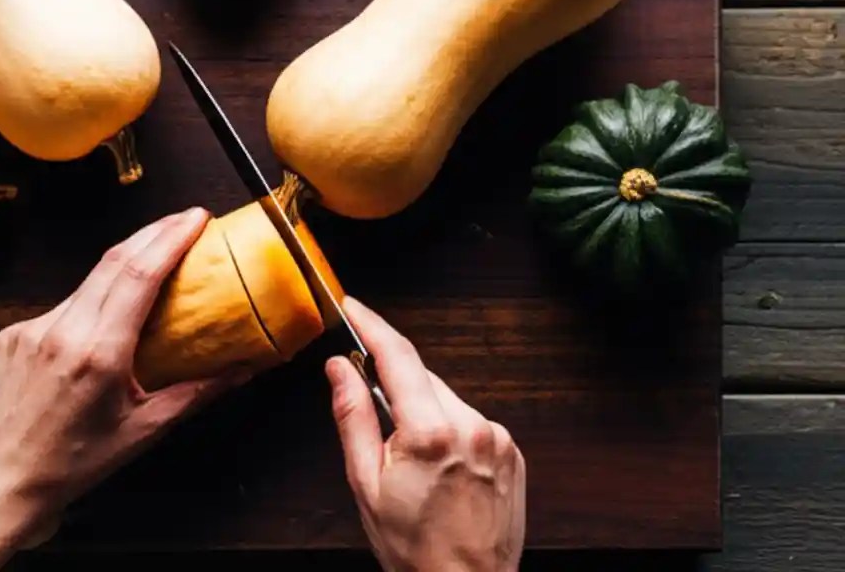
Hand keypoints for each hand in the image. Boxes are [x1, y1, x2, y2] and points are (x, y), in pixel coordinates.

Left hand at [0, 207, 245, 571]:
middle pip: (113, 262)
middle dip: (153, 234)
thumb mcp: (142, 431)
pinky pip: (60, 308)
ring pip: (85, 284)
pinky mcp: (10, 336)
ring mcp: (30, 330)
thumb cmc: (71, 465)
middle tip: (185, 221)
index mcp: (97, 353)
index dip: (169, 238)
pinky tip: (105, 312)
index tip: (195, 218)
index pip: (138, 275)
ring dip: (122, 265)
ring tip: (154, 257)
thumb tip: (242, 370)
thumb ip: (195, 394)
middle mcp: (61, 331)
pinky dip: (89, 301)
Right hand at [326, 297, 525, 571]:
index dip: (372, 325)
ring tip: (413, 465)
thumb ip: (353, 417)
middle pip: (422, 378)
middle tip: (375, 422)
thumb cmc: (413, 547)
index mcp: (430, 433)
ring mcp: (497, 438)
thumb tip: (340, 368)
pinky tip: (440, 469)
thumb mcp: (366, 484)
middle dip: (394, 385)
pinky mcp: (513, 451)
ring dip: (424, 412)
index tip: (353, 306)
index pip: (397, 357)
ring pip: (446, 400)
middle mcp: (471, 425)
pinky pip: (471, 421)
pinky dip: (450, 430)